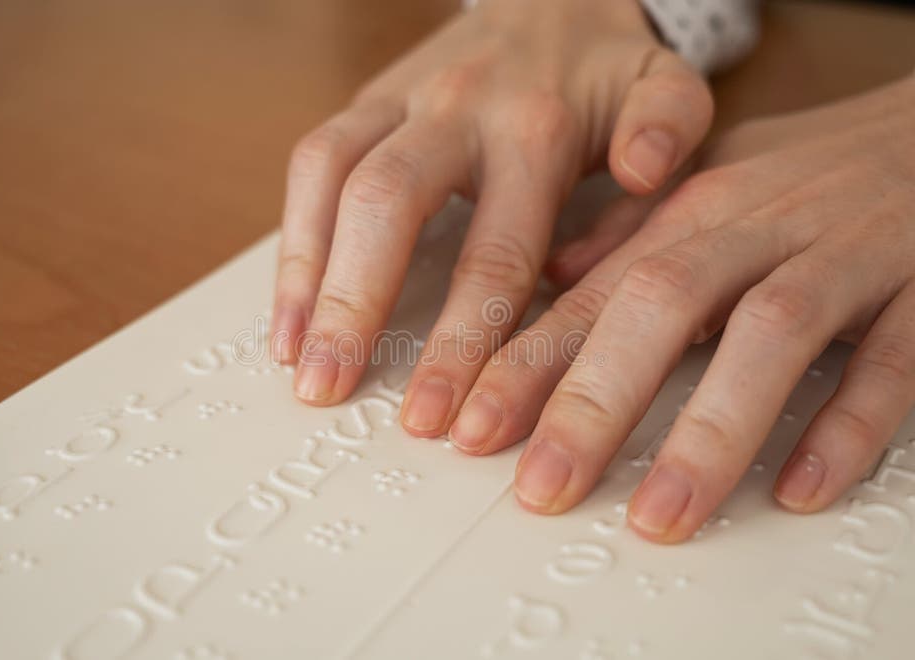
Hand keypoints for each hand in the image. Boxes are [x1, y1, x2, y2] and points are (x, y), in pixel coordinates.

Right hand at [272, 0, 712, 427]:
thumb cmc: (606, 69)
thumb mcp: (664, 84)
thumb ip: (667, 126)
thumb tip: (644, 173)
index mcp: (536, 127)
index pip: (495, 250)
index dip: (464, 340)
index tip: (444, 414)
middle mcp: (456, 109)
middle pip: (386, 205)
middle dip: (355, 306)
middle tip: (331, 391)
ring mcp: (400, 101)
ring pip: (330, 179)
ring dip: (305, 276)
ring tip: (296, 361)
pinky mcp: (365, 103)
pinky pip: (311, 163)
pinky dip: (293, 242)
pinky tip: (290, 310)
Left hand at [450, 75, 914, 541]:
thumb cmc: (812, 174)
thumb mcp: (708, 191)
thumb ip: (630, 239)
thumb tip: (550, 283)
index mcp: (693, 216)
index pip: (593, 297)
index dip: (527, 365)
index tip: (473, 430)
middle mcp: (757, 230)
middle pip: (661, 306)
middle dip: (595, 403)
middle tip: (543, 487)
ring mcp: (843, 256)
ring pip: (769, 333)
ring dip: (710, 430)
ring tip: (659, 513)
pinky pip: (891, 358)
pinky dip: (849, 423)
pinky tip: (802, 487)